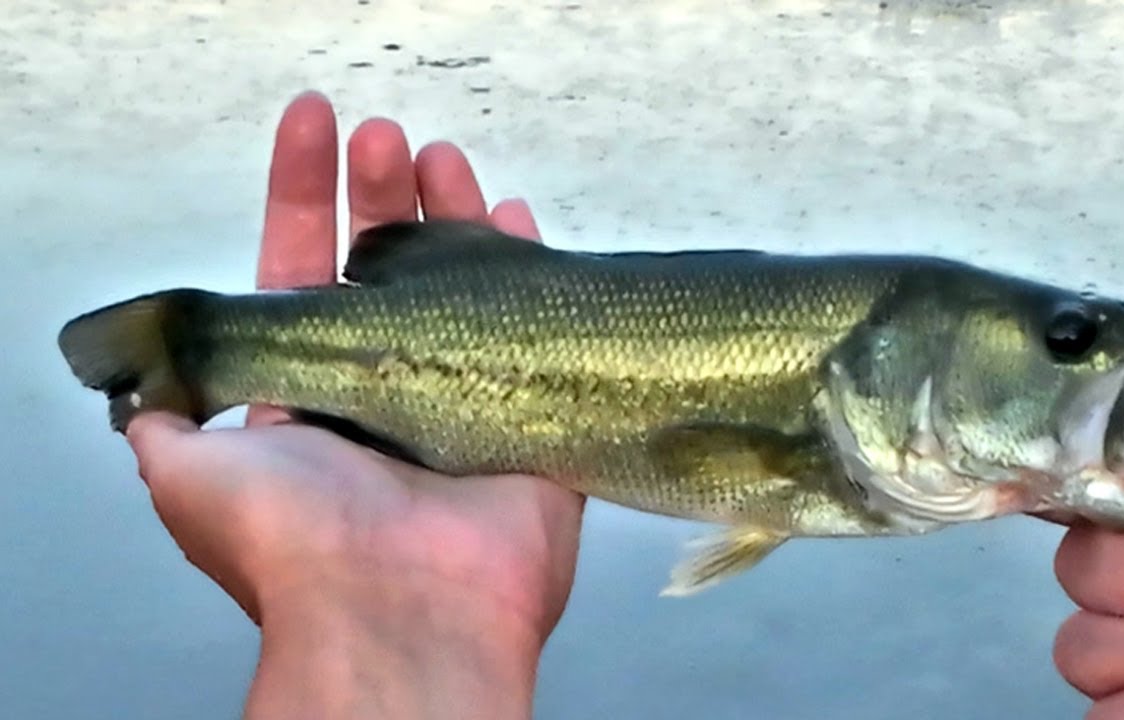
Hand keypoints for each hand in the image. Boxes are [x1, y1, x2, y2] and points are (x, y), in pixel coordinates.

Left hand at [124, 91, 583, 718]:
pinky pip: (531, 328)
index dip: (303, 199)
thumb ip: (167, 421)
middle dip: (381, 194)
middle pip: (385, 268)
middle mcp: (385, 389)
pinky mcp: (525, 413)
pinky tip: (515, 220)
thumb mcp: (185, 477)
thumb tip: (146, 391)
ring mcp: (460, 396)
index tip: (314, 132)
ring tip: (446, 156)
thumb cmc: (295, 544)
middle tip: (387, 137)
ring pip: (458, 287)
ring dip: (451, 216)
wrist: (403, 614)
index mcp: (310, 395)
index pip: (303, 272)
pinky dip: (528, 272)